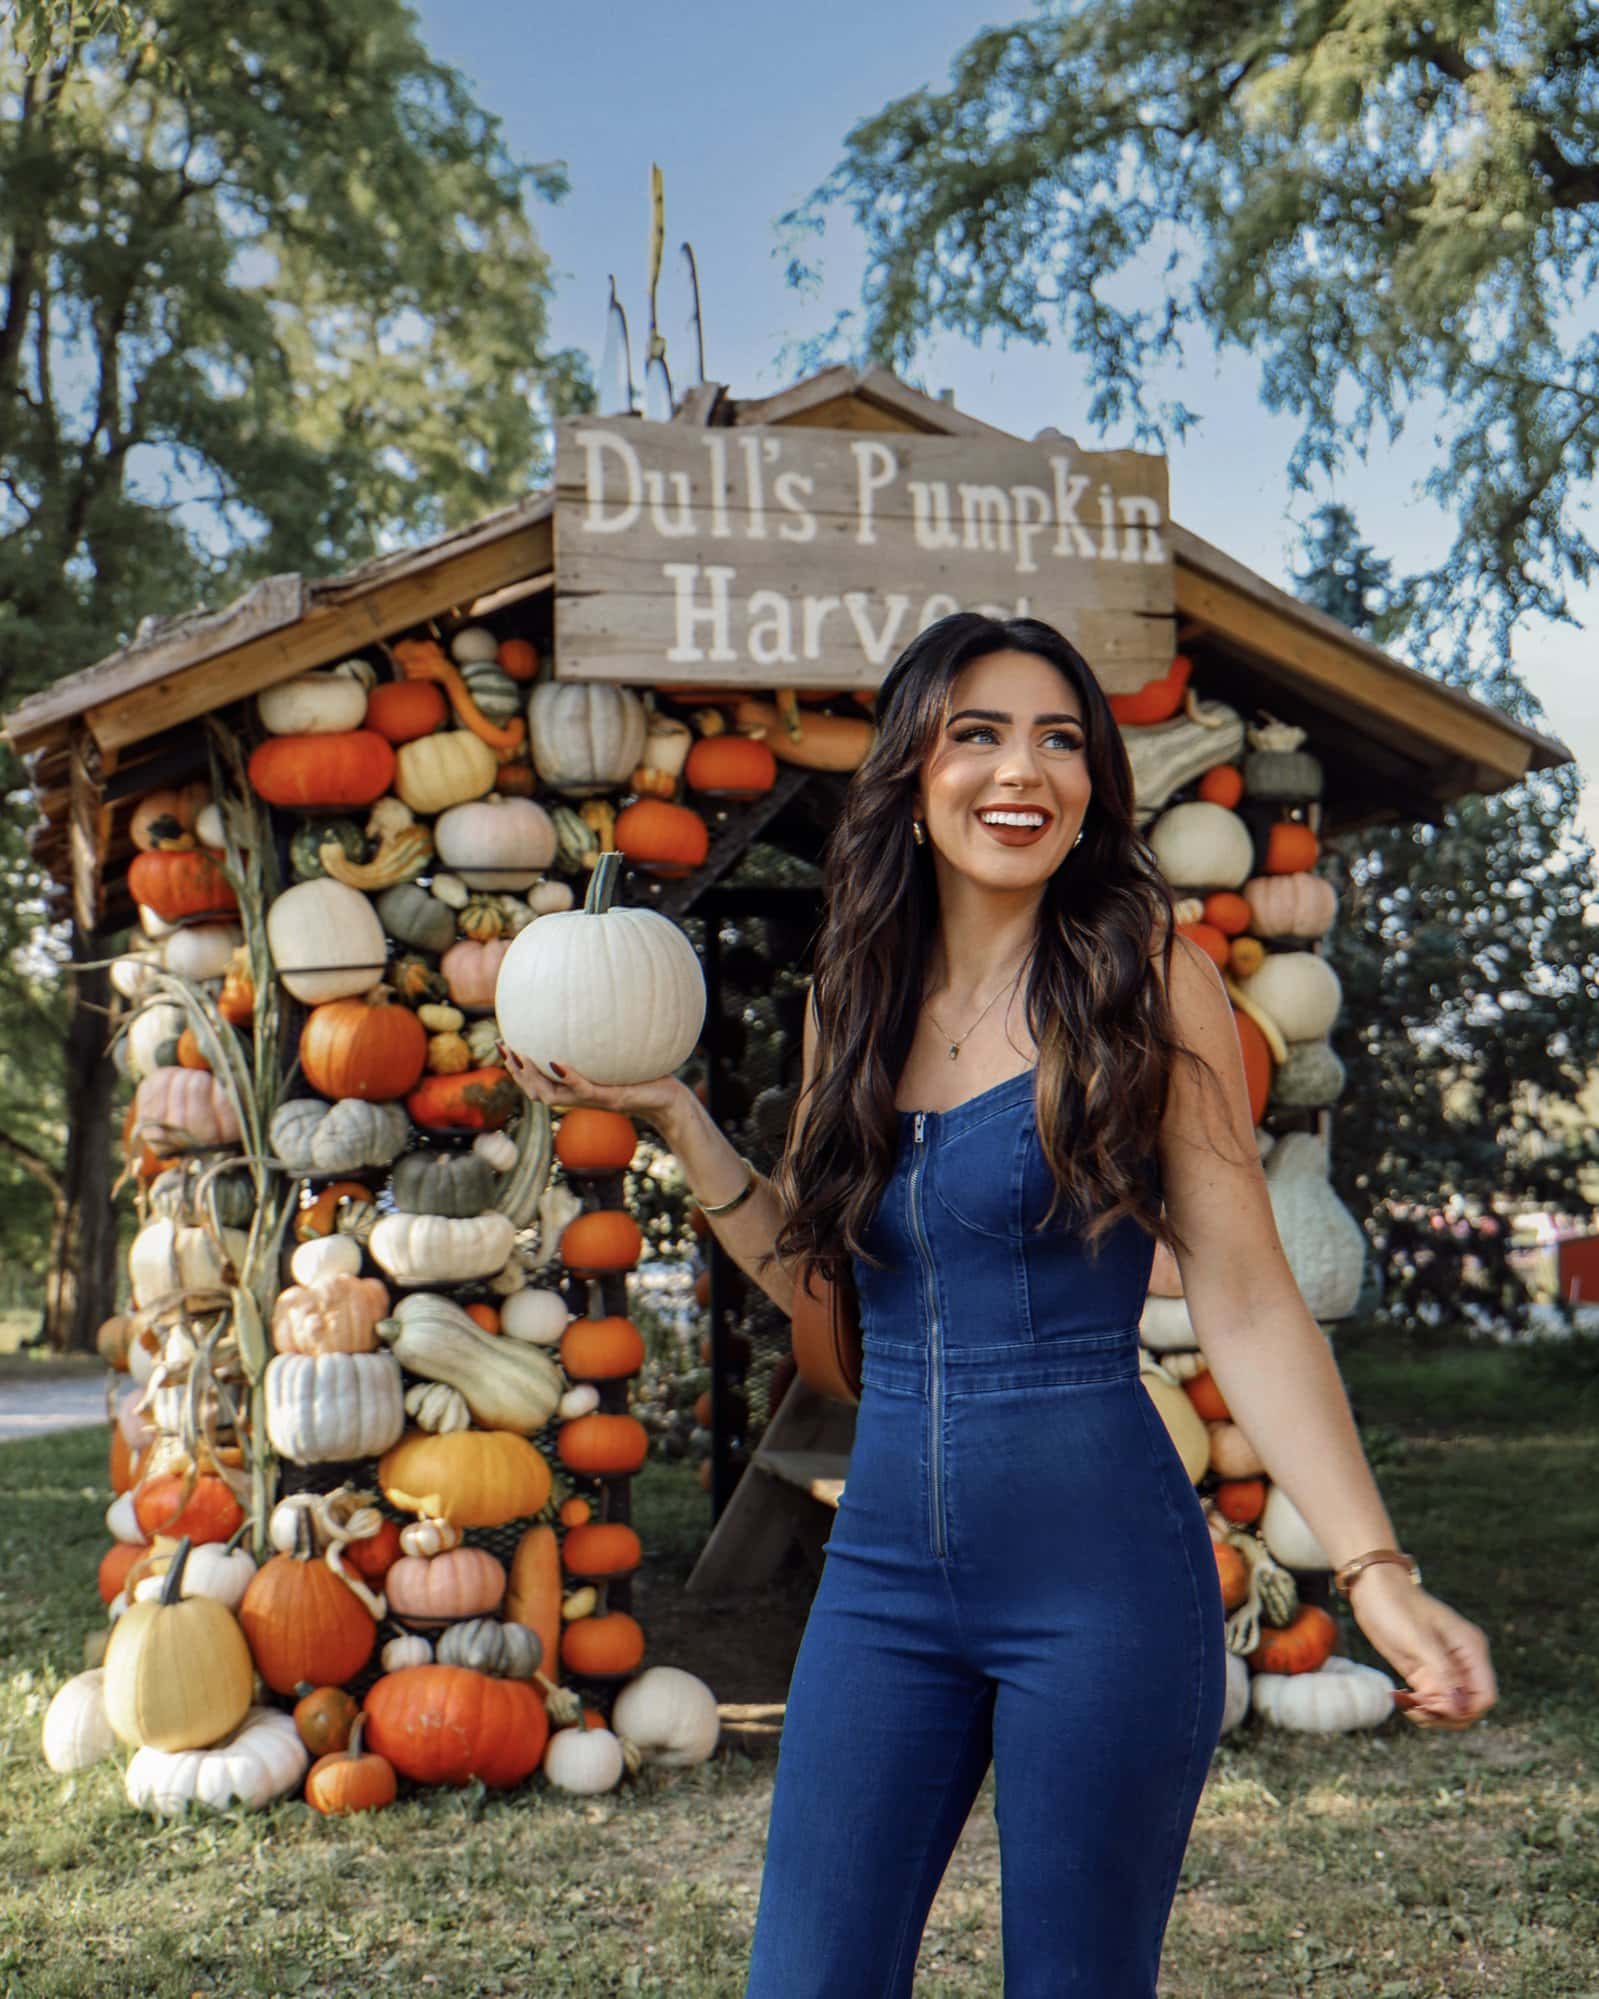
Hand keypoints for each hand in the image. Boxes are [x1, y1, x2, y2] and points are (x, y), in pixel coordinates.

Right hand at [496, 1041, 690, 1133]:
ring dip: (531, 1076)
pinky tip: (555, 1062)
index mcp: (574, 1089)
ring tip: (519, 1056)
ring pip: (550, 1095)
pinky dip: (566, 1077)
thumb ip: (597, 1042)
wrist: (665, 1100)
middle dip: (515, 1071)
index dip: (515, 1068)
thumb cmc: (642, 1076)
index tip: (503, 1044)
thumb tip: (587, 1009)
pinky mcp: (608, 1098)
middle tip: (503, 1047)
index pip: (536, 1082)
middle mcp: (578, 1097)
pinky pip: (582, 1089)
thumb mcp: (614, 1057)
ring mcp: (591, 1099)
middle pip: (535, 1091)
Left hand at [1345, 1565, 1497, 1729]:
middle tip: (1417, 1708)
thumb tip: (1459, 1709)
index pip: (1485, 1696)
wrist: (1372, 1588)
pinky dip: (1421, 1708)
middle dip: (1446, 1716)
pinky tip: (1403, 1699)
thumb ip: (1441, 1675)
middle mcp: (1463, 1662)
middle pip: (1469, 1708)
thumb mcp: (1418, 1640)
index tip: (1436, 1707)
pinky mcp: (1426, 1673)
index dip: (1465, 1710)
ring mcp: (1445, 1669)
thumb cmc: (1396, 1605)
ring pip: (1451, 1709)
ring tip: (1408, 1705)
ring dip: (1432, 1715)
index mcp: (1471, 1649)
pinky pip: (1433, 1702)